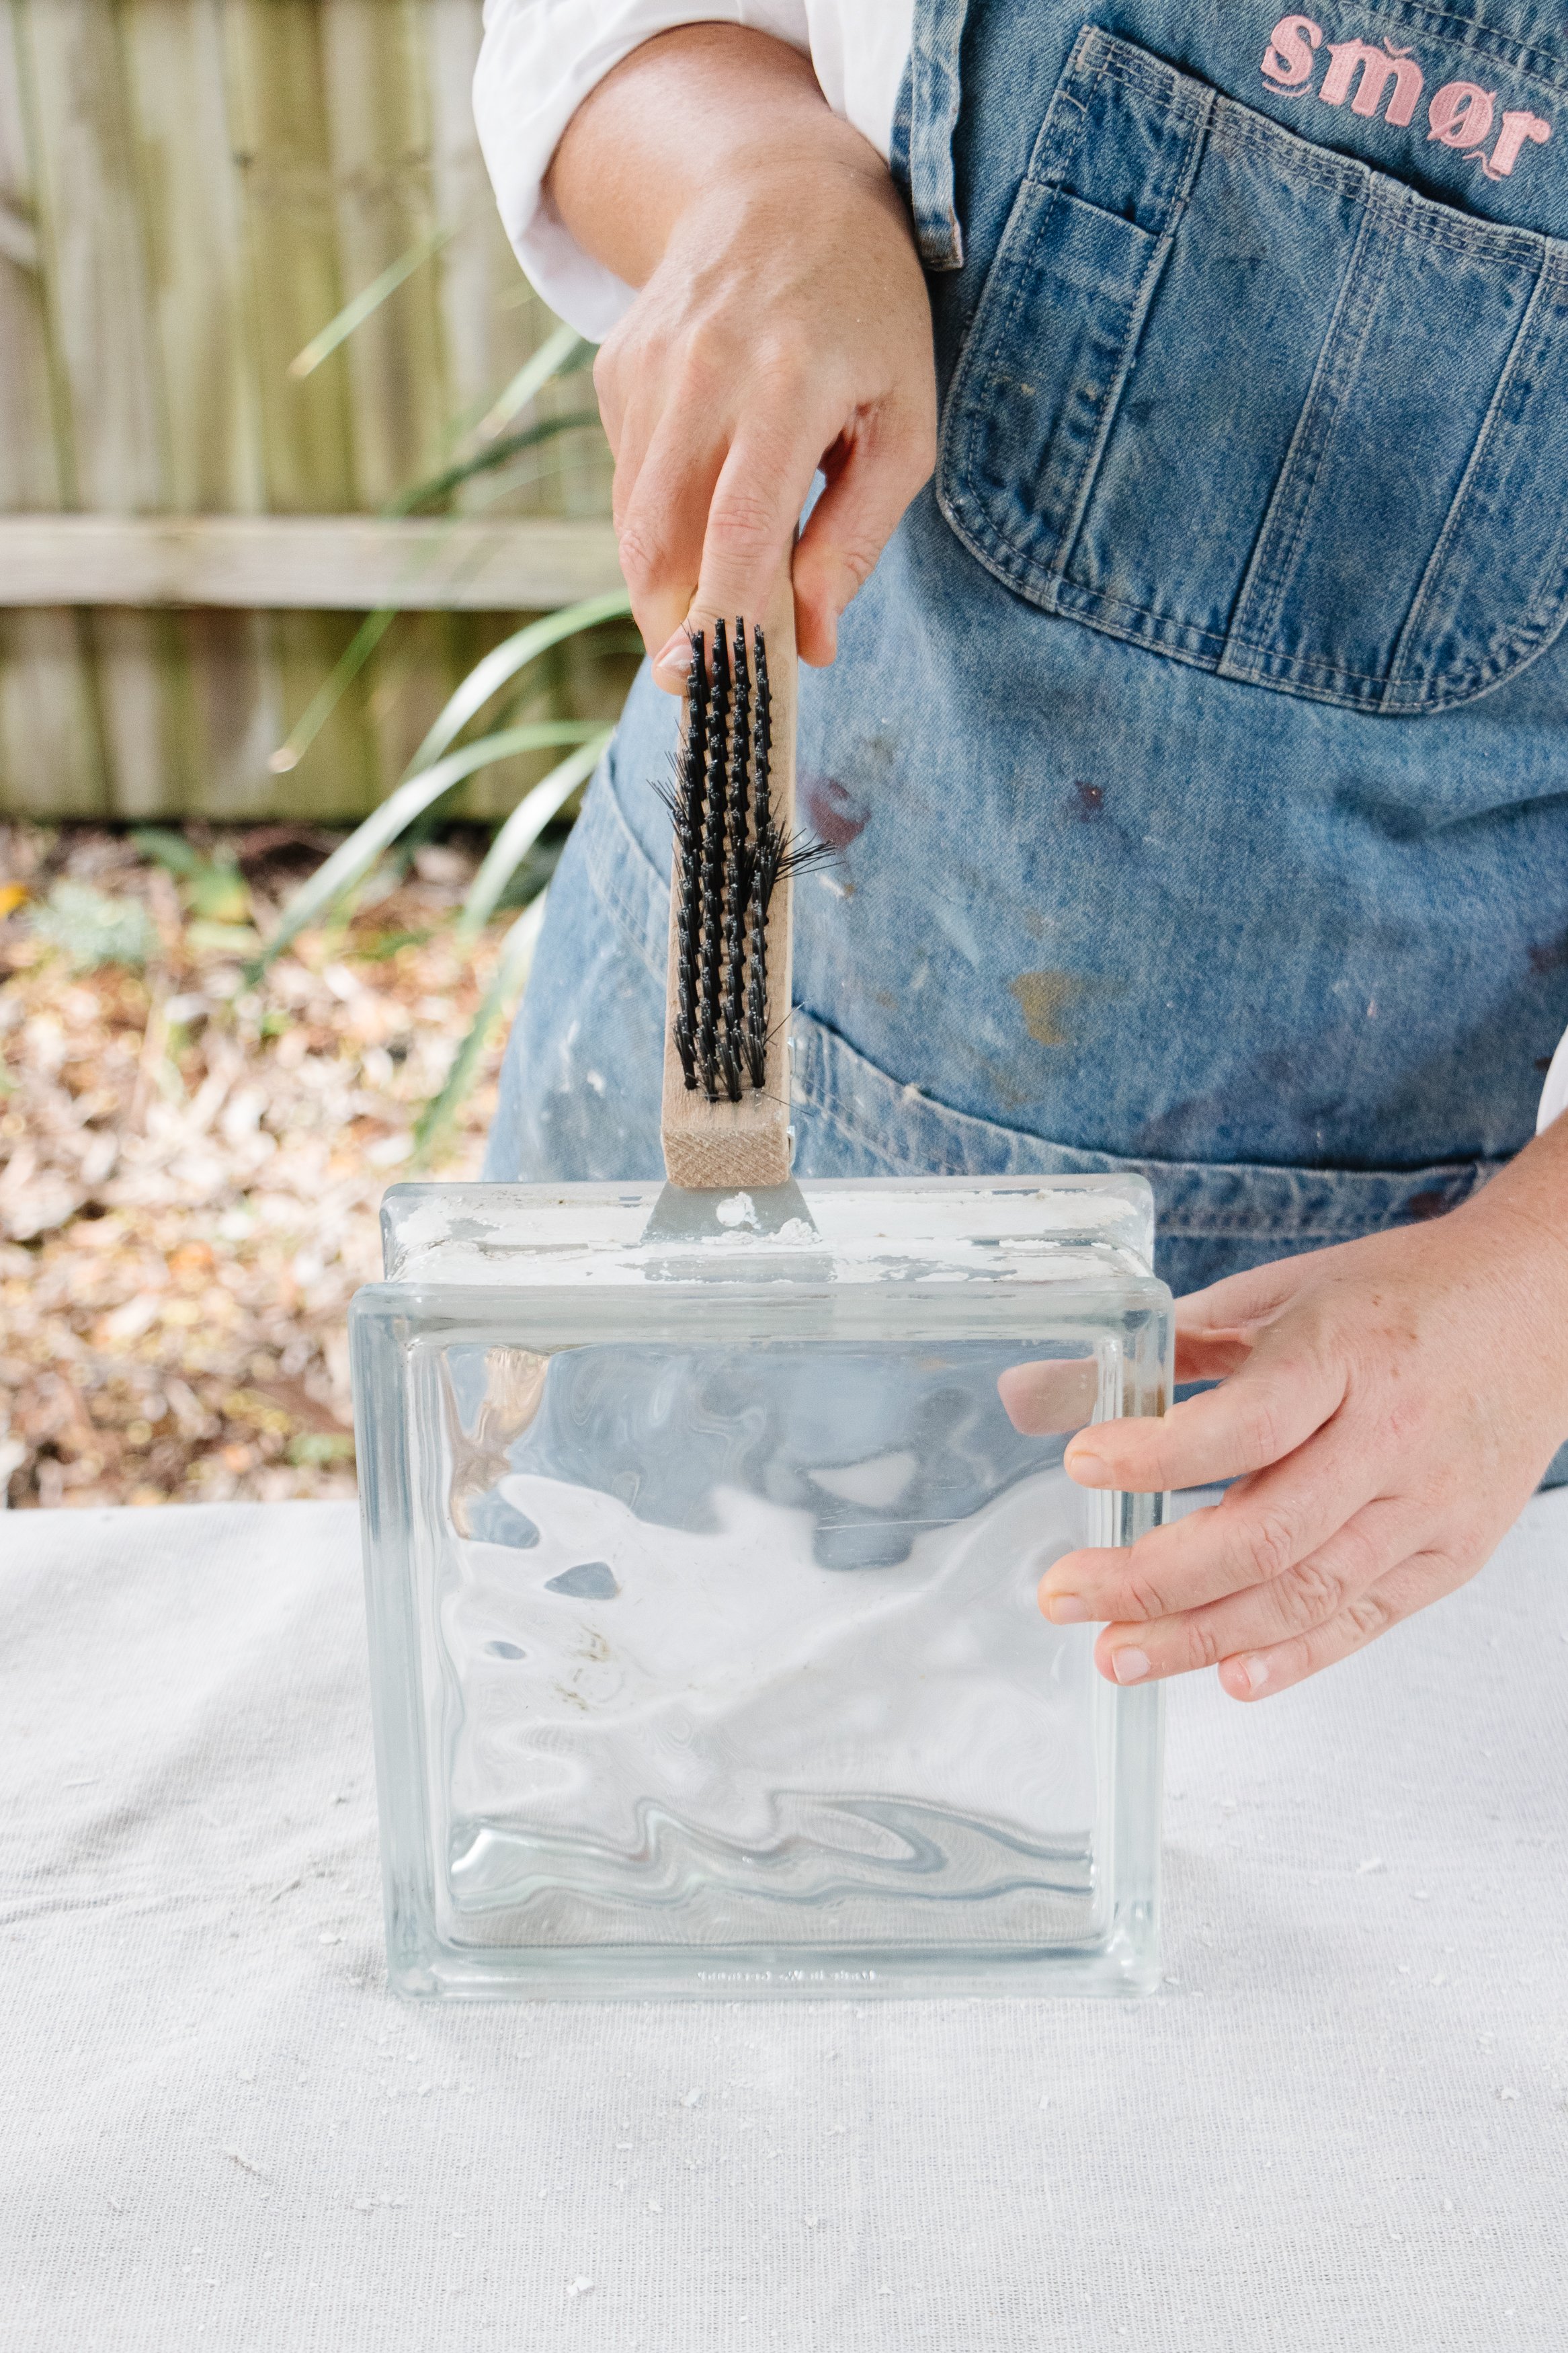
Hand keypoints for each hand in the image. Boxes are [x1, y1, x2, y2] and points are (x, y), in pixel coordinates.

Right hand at [549, 28, 935, 683]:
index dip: (719, 617)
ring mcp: (646, 368)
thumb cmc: (866, 314)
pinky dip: (662, 524)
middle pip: (659, 535)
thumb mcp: (903, 418)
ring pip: (633, 519)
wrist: (777, 187)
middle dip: (670, 625)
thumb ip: (860, 534)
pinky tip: (703, 506)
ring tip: (710, 611)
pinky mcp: (614, 373)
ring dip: (665, 585)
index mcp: (787, 380)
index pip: (737, 525)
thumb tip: (814, 642)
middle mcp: (703, 370)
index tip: (710, 686)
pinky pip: (628, 482)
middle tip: (697, 682)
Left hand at [1034, 1128, 1567, 1699]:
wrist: (1545, 1309)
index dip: (1158, 1455)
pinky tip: (1226, 1675)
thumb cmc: (1402, 1297)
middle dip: (1153, 1579)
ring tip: (1118, 1654)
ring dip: (1201, 1635)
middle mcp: (1391, 1436)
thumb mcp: (1281, 1296)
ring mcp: (1428, 1506)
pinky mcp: (1452, 1553)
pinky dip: (1292, 1657)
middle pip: (1266, 1532)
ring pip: (1306, 1593)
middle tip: (1068, 1594)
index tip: (1081, 1463)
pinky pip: (1364, 1620)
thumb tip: (1033, 1394)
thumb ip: (1164, 1350)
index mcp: (1346, 1352)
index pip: (1246, 1421)